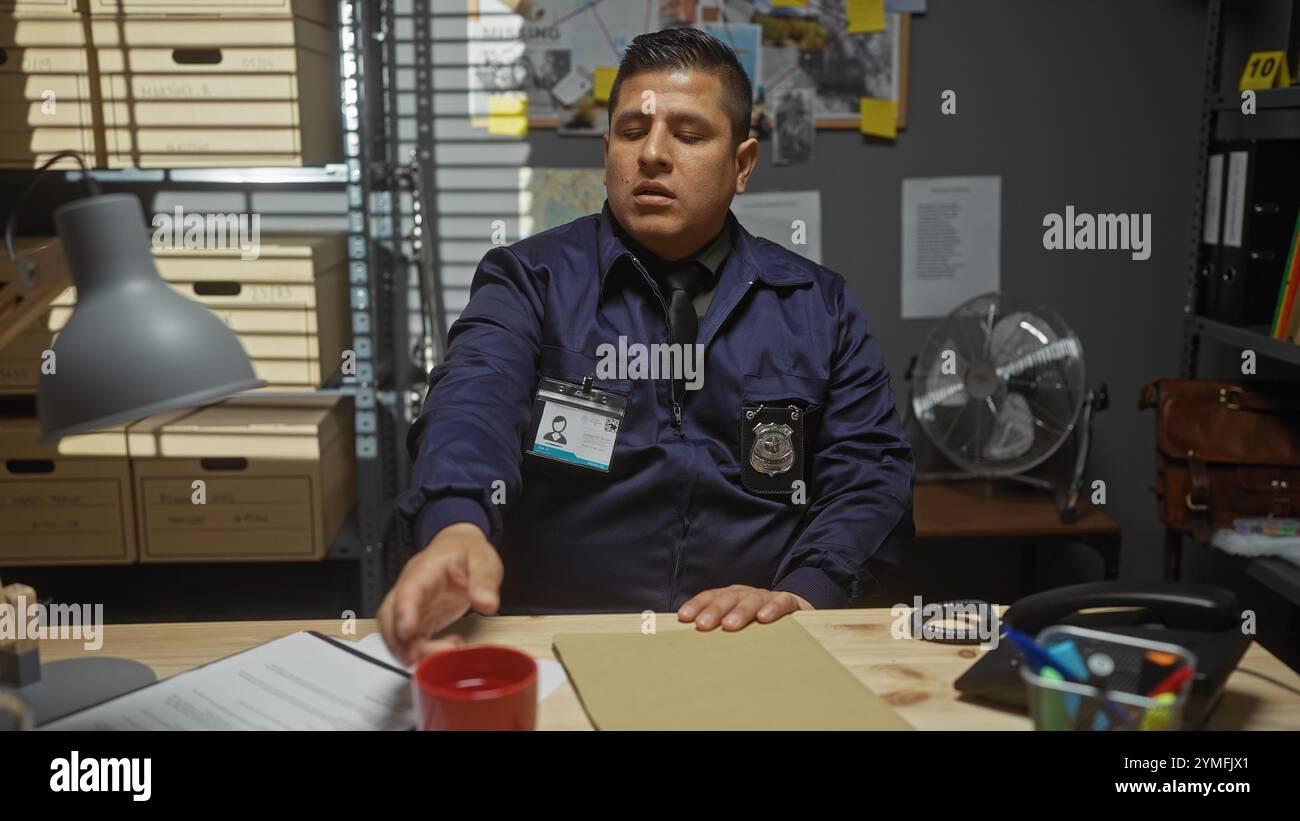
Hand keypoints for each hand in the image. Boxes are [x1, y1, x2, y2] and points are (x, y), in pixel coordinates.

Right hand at [377, 522, 503, 665]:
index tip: (407, 632)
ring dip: (409, 652)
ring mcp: (412, 605)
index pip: (408, 591)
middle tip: (423, 658)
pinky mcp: (418, 619)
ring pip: (394, 632)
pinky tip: (445, 651)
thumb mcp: (482, 560)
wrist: (460, 549)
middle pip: (389, 617)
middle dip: (399, 642)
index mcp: (424, 570)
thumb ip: (484, 581)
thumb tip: (486, 603)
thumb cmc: (466, 552)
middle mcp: (411, 589)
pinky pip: (409, 640)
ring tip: (439, 660)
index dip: (404, 613)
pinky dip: (420, 653)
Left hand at [677, 585, 812, 630]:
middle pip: (728, 598)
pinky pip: (780, 603)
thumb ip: (720, 626)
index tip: (684, 617)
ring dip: (740, 612)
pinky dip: (772, 608)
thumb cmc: (759, 620)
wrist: (797, 608)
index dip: (697, 605)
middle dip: (714, 610)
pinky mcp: (789, 601)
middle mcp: (747, 593)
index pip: (711, 596)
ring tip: (729, 626)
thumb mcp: (739, 621)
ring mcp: (767, 596)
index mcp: (732, 596)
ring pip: (752, 600)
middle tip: (702, 625)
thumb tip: (692, 641)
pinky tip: (763, 619)